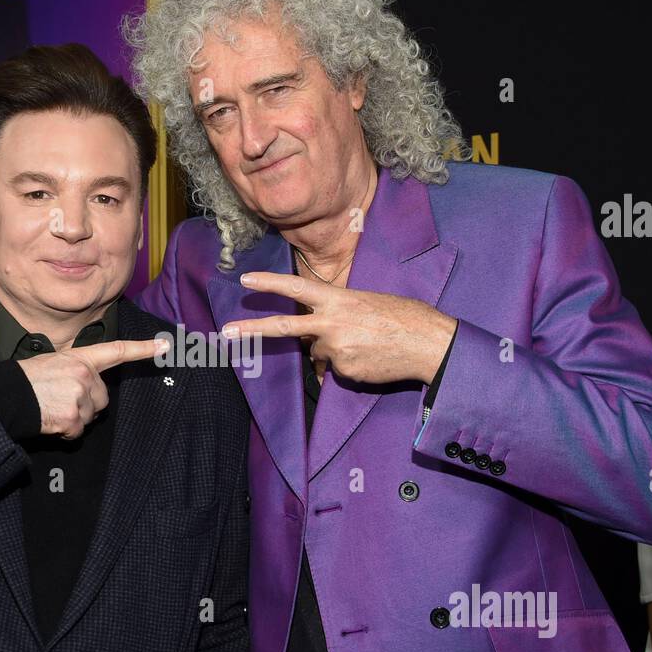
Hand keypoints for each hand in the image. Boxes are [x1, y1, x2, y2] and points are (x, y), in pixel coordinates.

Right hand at [20, 338, 168, 439]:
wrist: (7, 395)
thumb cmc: (27, 379)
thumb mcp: (54, 362)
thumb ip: (77, 370)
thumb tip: (89, 387)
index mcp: (80, 358)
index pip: (117, 351)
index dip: (143, 350)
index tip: (166, 347)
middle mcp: (84, 374)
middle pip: (102, 398)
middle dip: (86, 403)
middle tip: (60, 399)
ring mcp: (80, 396)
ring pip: (90, 416)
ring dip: (74, 417)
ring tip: (52, 407)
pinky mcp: (73, 417)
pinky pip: (78, 431)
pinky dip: (66, 431)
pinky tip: (50, 420)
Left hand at [221, 272, 456, 385]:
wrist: (427, 342)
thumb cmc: (400, 317)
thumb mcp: (365, 304)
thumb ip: (336, 317)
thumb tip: (317, 345)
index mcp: (337, 299)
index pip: (296, 288)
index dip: (270, 282)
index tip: (245, 280)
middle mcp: (331, 323)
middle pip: (284, 327)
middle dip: (252, 330)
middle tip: (224, 333)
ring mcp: (335, 349)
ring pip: (319, 354)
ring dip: (334, 352)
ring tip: (365, 345)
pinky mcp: (344, 371)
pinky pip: (336, 370)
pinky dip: (348, 366)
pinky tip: (369, 359)